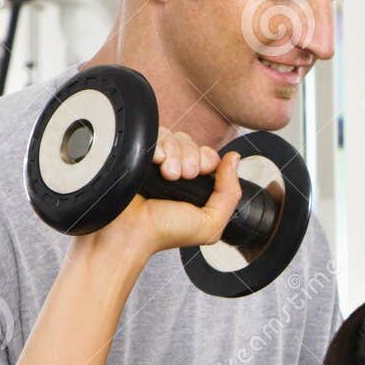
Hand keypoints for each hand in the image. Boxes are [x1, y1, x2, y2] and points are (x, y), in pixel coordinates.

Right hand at [124, 132, 242, 254]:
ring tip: (166, 174)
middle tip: (179, 177)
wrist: (129, 230)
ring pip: (175, 136)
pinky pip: (156, 133)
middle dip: (190, 158)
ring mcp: (156, 160)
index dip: (206, 161)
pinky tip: (154, 163)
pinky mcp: (138, 151)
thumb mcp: (210, 223)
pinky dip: (158, 146)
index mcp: (193, 186)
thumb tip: (235, 159)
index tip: (197, 175)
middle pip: (192, 143)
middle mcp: (175, 170)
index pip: (208, 156)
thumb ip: (230, 193)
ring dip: (174, 154)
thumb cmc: (164, 232)